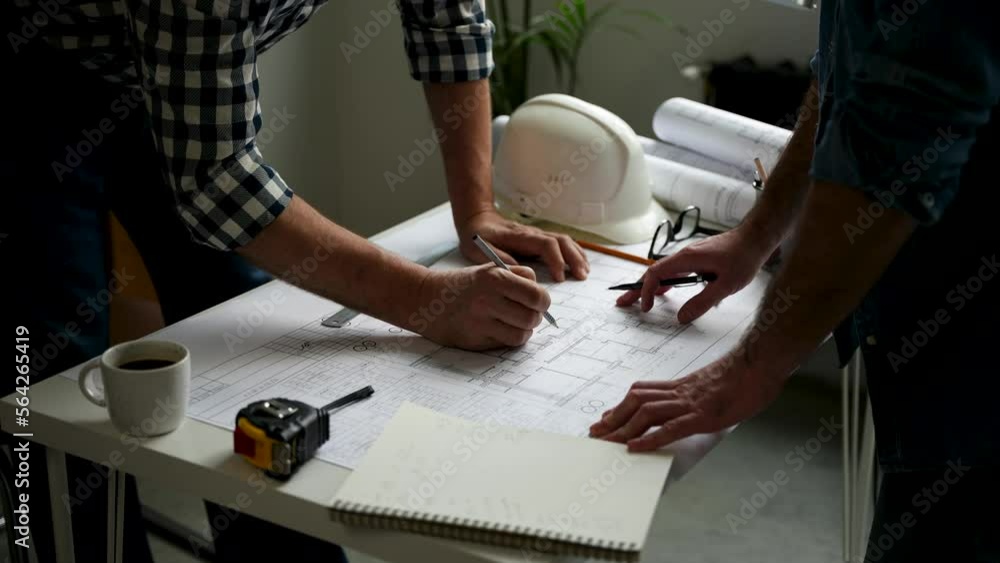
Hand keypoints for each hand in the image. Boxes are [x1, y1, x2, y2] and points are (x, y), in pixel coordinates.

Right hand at [414, 264, 550, 349]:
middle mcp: (487, 300)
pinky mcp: (475, 340)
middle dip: (534, 318)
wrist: (426, 299)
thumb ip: (518, 276)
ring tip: (514, 323)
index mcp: (495, 278)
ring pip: (521, 335)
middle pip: (531, 318)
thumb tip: (542, 298)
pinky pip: (505, 344)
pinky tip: (500, 330)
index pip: (536, 296)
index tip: (539, 303)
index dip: (542, 302)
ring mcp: (481, 322)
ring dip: (523, 331)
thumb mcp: (489, 269)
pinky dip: (507, 338)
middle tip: (528, 315)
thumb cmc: (462, 284)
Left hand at [456, 210, 588, 281]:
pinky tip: (579, 264)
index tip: (559, 278)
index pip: (546, 244)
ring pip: (564, 240)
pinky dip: (574, 252)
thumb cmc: (479, 236)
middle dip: (573, 258)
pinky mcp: (540, 239)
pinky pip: (562, 243)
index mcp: (520, 236)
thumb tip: (517, 270)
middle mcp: (533, 234)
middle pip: (561, 241)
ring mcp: (538, 235)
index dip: (556, 260)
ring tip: (585, 272)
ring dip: (577, 255)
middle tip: (581, 276)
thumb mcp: (481, 249)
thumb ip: (498, 258)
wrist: (478, 219)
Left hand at [588, 353, 786, 450]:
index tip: (606, 417)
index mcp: (682, 386)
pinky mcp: (703, 415)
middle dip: (614, 418)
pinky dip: (651, 438)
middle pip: (637, 402)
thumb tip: (697, 403)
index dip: (621, 406)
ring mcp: (691, 403)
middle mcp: (681, 392)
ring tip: (608, 442)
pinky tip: (636, 447)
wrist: (761, 364)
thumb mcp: (715, 383)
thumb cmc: (744, 375)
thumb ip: (699, 392)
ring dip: (624, 429)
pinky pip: (672, 427)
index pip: (643, 393)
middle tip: (596, 432)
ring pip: (647, 414)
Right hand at [617, 226, 770, 322]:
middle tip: (622, 303)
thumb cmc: (744, 257)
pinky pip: (674, 271)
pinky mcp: (698, 259)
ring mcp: (690, 257)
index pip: (655, 275)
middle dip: (636, 289)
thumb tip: (681, 318)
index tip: (645, 308)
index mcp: (686, 259)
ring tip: (639, 301)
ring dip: (650, 286)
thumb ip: (702, 302)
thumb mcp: (725, 285)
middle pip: (653, 273)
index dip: (645, 292)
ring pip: (663, 272)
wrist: (756, 238)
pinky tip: (664, 291)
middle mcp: (684, 256)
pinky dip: (664, 282)